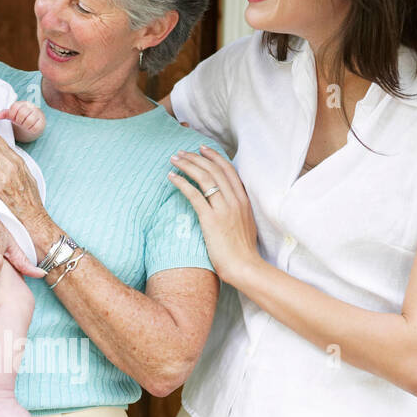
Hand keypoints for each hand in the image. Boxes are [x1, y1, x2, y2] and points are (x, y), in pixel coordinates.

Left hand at [0, 100, 45, 140]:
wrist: (34, 123)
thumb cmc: (22, 118)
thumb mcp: (13, 115)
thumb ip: (6, 114)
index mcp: (23, 103)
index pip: (15, 106)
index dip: (12, 114)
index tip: (12, 118)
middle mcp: (31, 107)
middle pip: (22, 113)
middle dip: (18, 120)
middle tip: (19, 122)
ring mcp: (37, 114)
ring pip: (29, 120)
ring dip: (24, 125)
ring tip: (24, 125)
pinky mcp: (41, 122)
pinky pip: (35, 127)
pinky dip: (31, 129)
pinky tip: (30, 128)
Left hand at [168, 146, 261, 285]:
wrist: (244, 266)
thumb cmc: (242, 251)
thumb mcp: (244, 224)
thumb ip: (237, 210)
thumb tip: (225, 205)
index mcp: (243, 200)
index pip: (228, 170)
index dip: (214, 157)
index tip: (202, 149)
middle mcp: (235, 200)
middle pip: (214, 170)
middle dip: (196, 157)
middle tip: (181, 152)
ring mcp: (224, 209)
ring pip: (204, 178)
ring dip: (187, 165)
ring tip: (174, 160)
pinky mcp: (211, 219)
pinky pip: (194, 194)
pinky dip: (182, 183)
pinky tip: (171, 177)